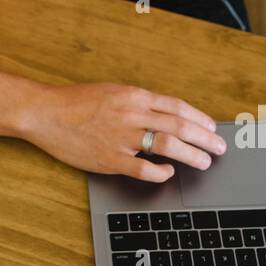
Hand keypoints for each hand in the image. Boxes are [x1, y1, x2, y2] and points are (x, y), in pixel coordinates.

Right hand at [27, 84, 224, 180]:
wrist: (45, 113)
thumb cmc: (75, 102)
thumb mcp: (112, 92)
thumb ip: (138, 103)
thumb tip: (164, 115)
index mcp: (133, 96)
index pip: (176, 106)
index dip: (198, 117)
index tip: (211, 127)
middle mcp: (132, 114)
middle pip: (179, 126)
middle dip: (204, 138)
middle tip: (219, 147)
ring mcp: (122, 137)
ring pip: (167, 145)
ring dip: (191, 154)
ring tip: (204, 162)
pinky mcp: (110, 158)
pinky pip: (143, 169)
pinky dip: (160, 172)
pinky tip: (168, 173)